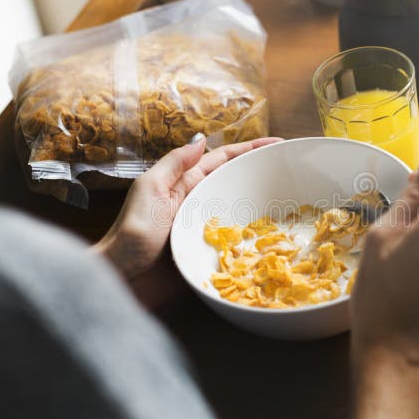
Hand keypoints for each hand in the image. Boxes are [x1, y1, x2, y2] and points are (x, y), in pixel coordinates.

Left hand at [93, 134, 282, 305]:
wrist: (124, 278)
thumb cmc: (131, 233)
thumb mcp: (149, 189)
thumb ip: (174, 164)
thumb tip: (202, 139)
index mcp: (185, 183)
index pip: (223, 159)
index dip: (250, 149)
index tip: (279, 143)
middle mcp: (199, 203)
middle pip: (236, 182)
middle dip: (262, 173)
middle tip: (294, 169)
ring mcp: (206, 229)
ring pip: (240, 210)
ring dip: (264, 205)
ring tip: (294, 199)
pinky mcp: (210, 253)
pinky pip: (237, 241)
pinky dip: (256, 237)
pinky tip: (275, 236)